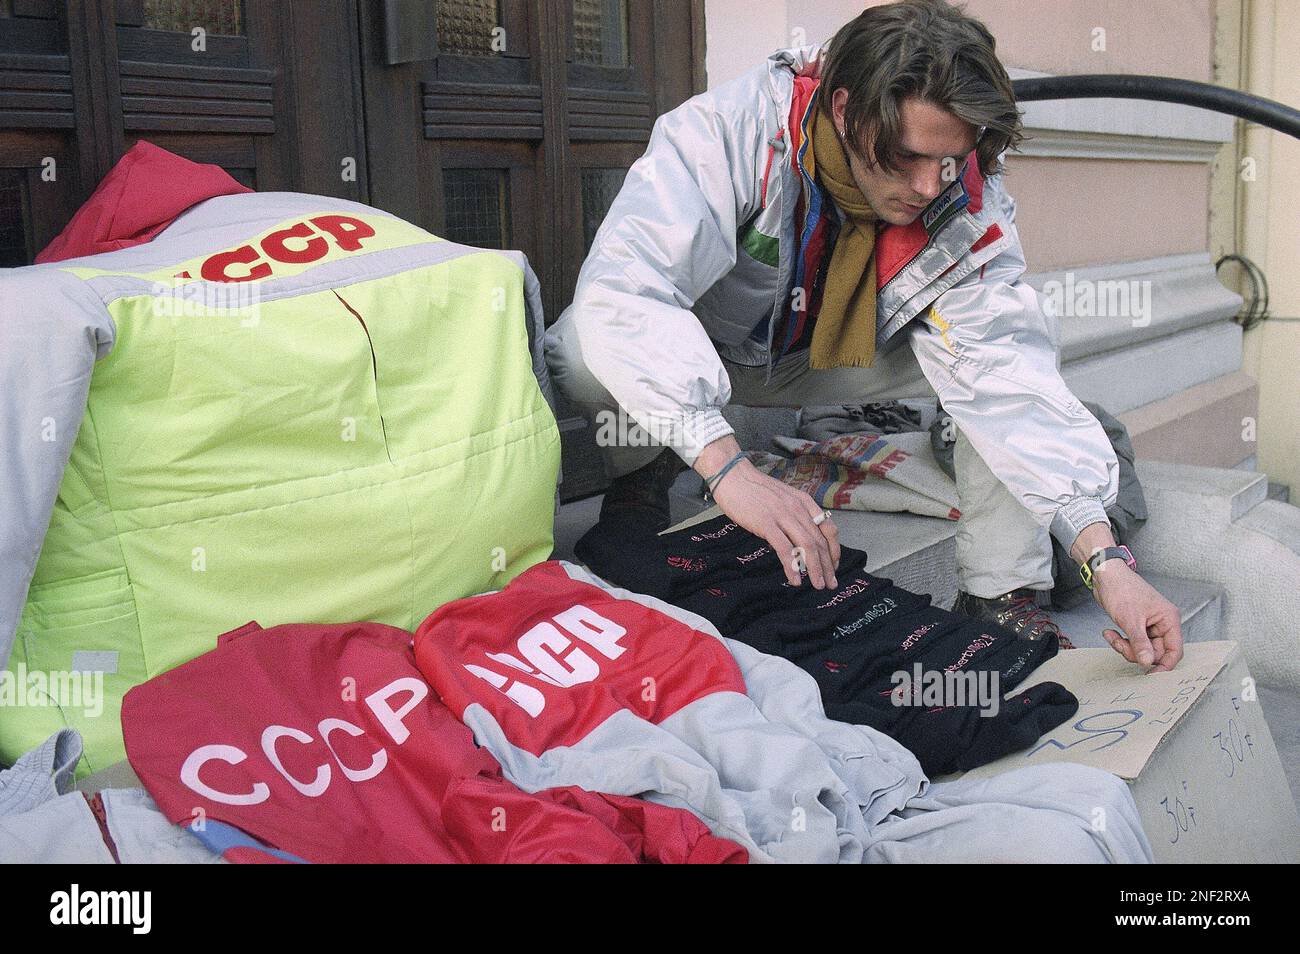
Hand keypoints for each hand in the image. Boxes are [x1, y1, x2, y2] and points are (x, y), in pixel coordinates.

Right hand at [706, 457, 841, 588]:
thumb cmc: (754, 489)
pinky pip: (785, 549)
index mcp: (804, 502)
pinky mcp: (766, 524)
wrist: (733, 475)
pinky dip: (792, 567)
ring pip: (807, 546)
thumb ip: (793, 515)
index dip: (834, 550)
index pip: (829, 529)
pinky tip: (795, 580)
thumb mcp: (783, 498)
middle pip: (820, 541)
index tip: (833, 566)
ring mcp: (783, 516)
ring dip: (815, 569)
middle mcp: (798, 509)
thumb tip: (798, 539)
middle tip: (831, 584)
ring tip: (818, 585)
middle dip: (828, 566)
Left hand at [1092, 562, 1183, 670]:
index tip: (1151, 675)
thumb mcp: (1130, 619)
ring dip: (1125, 647)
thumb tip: (1148, 662)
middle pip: (1156, 652)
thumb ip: (1140, 643)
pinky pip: (1133, 643)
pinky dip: (1121, 641)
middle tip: (1120, 645)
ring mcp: (1149, 625)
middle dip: (1136, 653)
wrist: (1105, 576)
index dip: (1165, 665)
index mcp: (1169, 619)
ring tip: (1112, 636)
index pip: (1174, 650)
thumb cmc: (1122, 589)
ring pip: (1142, 649)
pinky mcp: (1137, 626)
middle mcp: (1162, 623)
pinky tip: (1109, 632)